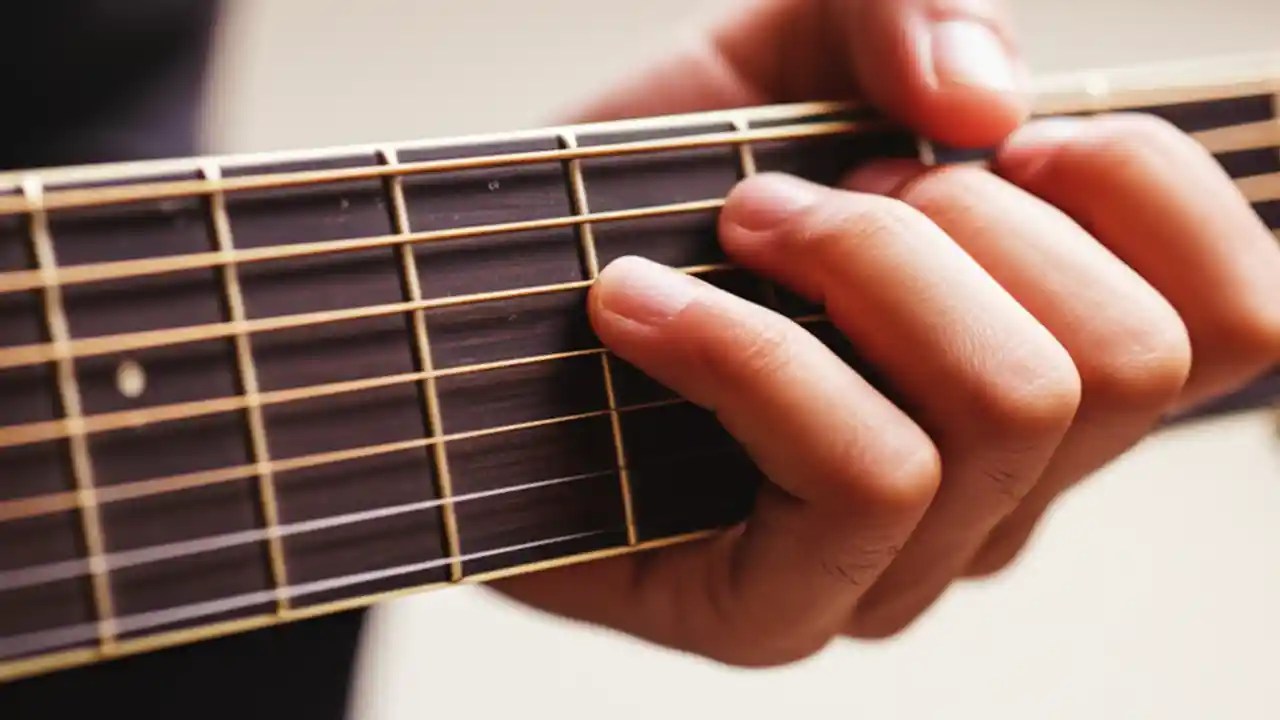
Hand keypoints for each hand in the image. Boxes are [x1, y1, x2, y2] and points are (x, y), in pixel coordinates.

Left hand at [494, 0, 1279, 663]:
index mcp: (1039, 361)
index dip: (1142, 185)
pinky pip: (864, 472)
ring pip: (1007, 406)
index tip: (983, 137)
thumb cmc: (638, 199)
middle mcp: (1003, 488)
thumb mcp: (773, 57)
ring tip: (731, 229)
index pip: (1238, 316)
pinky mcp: (785, 614)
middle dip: (956, 221)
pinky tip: (638, 303)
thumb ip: (896, 15)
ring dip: (862, 265)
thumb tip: (995, 100)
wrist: (476, 312)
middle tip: (802, 193)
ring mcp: (902, 567)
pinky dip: (750, 348)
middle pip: (1124, 358)